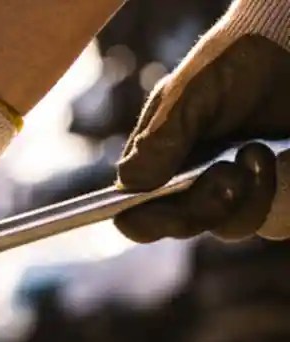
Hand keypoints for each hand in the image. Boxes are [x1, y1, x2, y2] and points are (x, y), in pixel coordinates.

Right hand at [116, 1, 289, 242]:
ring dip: (246, 196)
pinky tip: (275, 157)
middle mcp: (189, 186)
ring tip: (256, 152)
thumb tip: (131, 184)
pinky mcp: (269, 191)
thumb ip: (159, 139)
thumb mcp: (187, 95)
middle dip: (204, 206)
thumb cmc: (230, 66)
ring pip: (231, 227)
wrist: (285, 50)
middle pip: (185, 227)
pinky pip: (272, 218)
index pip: (137, 216)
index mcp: (156, 167)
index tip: (166, 210)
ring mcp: (231, 191)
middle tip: (225, 172)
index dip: (145, 221)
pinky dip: (274, 193)